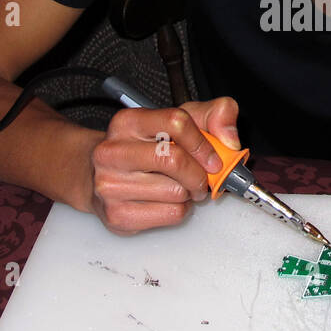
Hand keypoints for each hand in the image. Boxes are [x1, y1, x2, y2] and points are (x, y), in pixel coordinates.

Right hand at [84, 97, 240, 233]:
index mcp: (128, 122)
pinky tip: (168, 201)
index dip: (203, 142)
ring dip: (189, 193)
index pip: (176, 122)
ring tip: (180, 187)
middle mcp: (113, 152)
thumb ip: (213, 115)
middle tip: (201, 178)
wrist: (100, 175)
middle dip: (198, 174)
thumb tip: (230, 139)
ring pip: (176, 192)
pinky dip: (180, 210)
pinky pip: (171, 214)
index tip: (213, 158)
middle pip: (174, 160)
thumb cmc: (147, 147)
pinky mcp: (117, 215)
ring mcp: (110, 185)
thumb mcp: (178, 120)